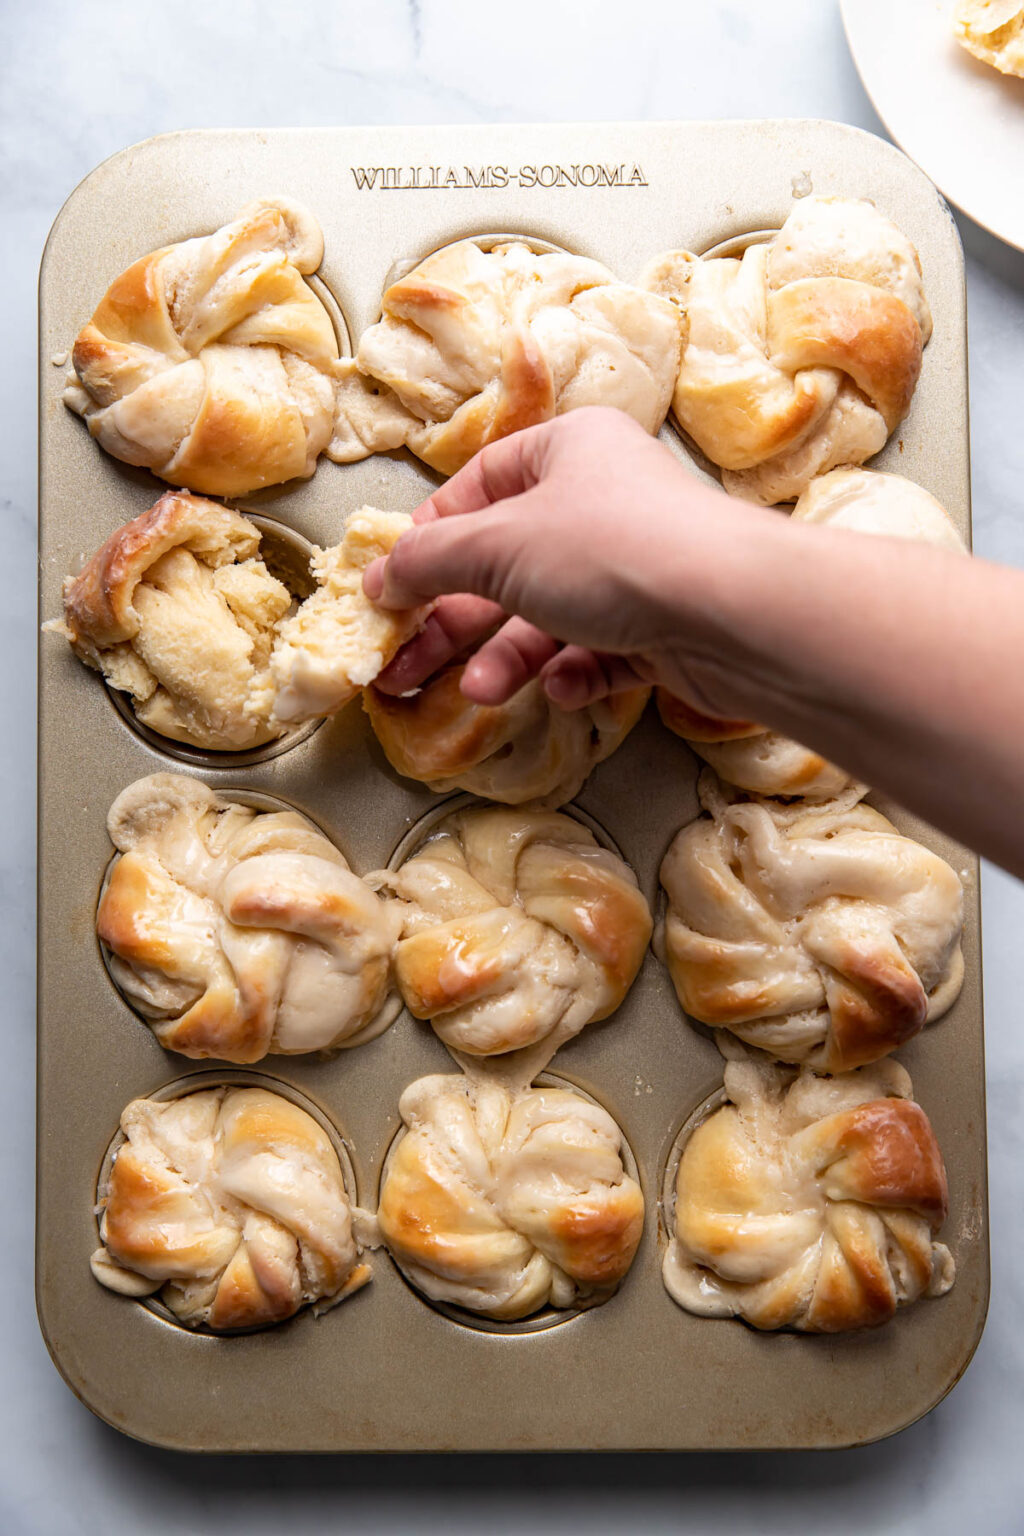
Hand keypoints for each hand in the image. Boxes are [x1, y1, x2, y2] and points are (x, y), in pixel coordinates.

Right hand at [364, 407, 776, 713]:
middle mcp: (604, 501)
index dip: (431, 538)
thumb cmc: (610, 550)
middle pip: (507, 562)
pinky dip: (574, 673)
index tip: (392, 587)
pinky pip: (601, 650)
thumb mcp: (497, 545)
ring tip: (481, 692)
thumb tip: (379, 575)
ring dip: (509, 657)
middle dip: (453, 620)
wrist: (732, 611)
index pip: (479, 486)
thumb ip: (430, 560)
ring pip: (551, 615)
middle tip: (401, 667)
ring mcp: (638, 567)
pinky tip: (563, 689)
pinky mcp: (664, 627)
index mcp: (568, 450)